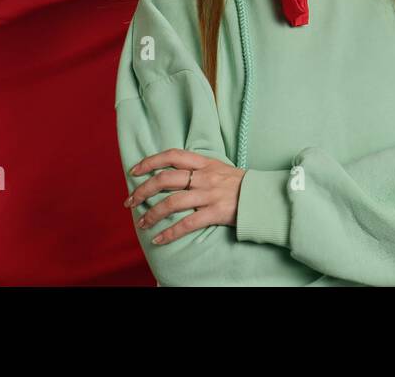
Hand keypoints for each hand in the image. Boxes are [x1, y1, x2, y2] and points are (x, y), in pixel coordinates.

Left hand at [123, 149, 246, 244]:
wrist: (264, 197)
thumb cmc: (240, 184)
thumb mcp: (220, 169)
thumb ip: (199, 169)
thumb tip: (176, 174)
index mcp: (204, 163)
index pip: (172, 156)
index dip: (150, 161)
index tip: (134, 171)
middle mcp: (204, 177)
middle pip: (165, 179)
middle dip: (142, 190)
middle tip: (130, 201)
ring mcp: (209, 195)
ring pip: (172, 203)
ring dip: (152, 214)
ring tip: (142, 223)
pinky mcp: (215, 213)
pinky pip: (187, 224)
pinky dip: (170, 233)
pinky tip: (159, 239)